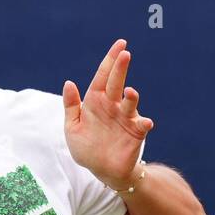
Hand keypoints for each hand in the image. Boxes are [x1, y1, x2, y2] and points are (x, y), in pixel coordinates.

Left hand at [62, 38, 154, 186]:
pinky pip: (142, 125)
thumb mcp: (72, 127)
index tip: (120, 44)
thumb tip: (69, 83)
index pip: (102, 76)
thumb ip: (71, 106)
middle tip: (125, 54)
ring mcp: (125, 118)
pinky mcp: (136, 133)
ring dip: (132, 97)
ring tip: (130, 91)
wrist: (102, 170)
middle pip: (116, 83)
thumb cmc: (86, 147)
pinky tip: (145, 122)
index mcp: (95, 101)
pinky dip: (144, 123)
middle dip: (120, 68)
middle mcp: (112, 106)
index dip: (109, 61)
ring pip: (130, 103)